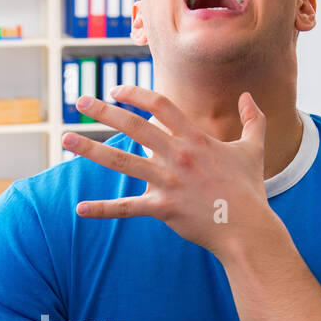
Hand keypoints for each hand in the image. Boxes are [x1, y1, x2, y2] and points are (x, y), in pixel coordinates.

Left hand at [62, 86, 270, 257]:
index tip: (115, 91)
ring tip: (66, 138)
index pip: (159, 105)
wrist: (248, 229)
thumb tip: (248, 96)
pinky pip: (127, 209)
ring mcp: (168, 182)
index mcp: (196, 139)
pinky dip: (103, 210)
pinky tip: (80, 209)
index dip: (135, 94)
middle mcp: (178, 156)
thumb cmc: (249, 190)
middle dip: (104, 111)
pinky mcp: (162, 209)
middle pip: (134, 126)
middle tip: (80, 101)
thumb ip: (253, 119)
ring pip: (122, 162)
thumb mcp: (254, 149)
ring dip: (91, 149)